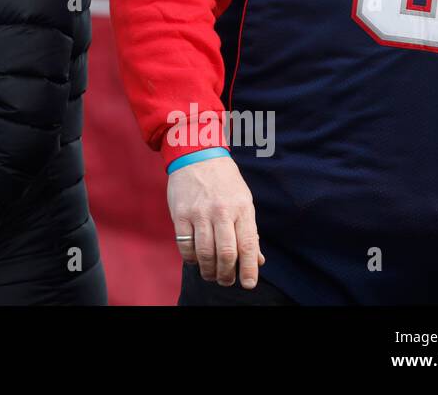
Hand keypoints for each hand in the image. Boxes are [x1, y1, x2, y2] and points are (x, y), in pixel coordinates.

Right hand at [167, 156, 264, 288]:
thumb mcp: (244, 201)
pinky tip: (195, 260)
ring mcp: (199, 212)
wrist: (197, 154)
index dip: (249, 269)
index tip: (248, 284)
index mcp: (241, 208)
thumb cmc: (224, 181)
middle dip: (227, 274)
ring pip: (204, 252)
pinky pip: (184, 244)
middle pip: (225, 253)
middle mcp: (221, 211)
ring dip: (208, 270)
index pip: (247, 246)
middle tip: (226, 281)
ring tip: (211, 275)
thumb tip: (257, 260)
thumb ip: (249, 231)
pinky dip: (190, 258)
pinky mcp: (180, 213)